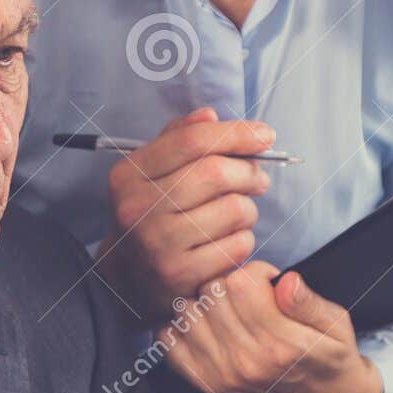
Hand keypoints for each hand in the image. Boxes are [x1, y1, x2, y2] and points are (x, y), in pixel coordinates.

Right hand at [94, 107, 272, 323]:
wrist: (127, 277)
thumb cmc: (150, 214)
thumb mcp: (150, 172)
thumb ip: (179, 139)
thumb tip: (210, 115)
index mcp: (129, 175)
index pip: (192, 140)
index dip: (237, 133)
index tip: (265, 135)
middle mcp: (139, 208)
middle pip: (217, 173)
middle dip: (249, 172)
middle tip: (258, 179)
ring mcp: (159, 244)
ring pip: (234, 209)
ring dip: (247, 209)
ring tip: (235, 214)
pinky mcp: (182, 275)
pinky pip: (238, 245)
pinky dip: (242, 240)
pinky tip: (226, 241)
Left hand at [163, 261, 383, 392]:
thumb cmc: (328, 357)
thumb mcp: (335, 324)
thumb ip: (308, 302)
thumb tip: (285, 281)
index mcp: (280, 344)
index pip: (242, 283)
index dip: (254, 271)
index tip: (267, 280)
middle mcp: (246, 361)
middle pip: (211, 291)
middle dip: (228, 282)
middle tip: (247, 293)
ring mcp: (220, 374)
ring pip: (186, 310)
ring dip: (202, 300)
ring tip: (227, 308)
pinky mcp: (204, 383)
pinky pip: (167, 341)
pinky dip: (179, 325)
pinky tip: (203, 323)